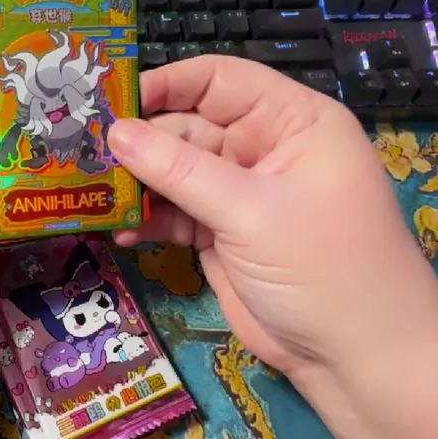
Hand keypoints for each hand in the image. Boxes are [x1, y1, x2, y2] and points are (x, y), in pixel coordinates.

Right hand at [109, 57, 437, 438]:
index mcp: (293, 121)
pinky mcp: (225, 237)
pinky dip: (149, 220)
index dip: (166, 84)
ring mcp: (244, 195)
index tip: (107, 100)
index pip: (220, 80)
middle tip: (78, 150)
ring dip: (137, 182)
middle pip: (190, 125)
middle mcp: (267, 149)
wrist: (359, 358)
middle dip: (140, 139)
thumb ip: (181, 171)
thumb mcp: (252, 212)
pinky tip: (118, 230)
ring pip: (177, 172)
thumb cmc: (324, 269)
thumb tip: (115, 132)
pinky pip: (177, 214)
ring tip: (87, 190)